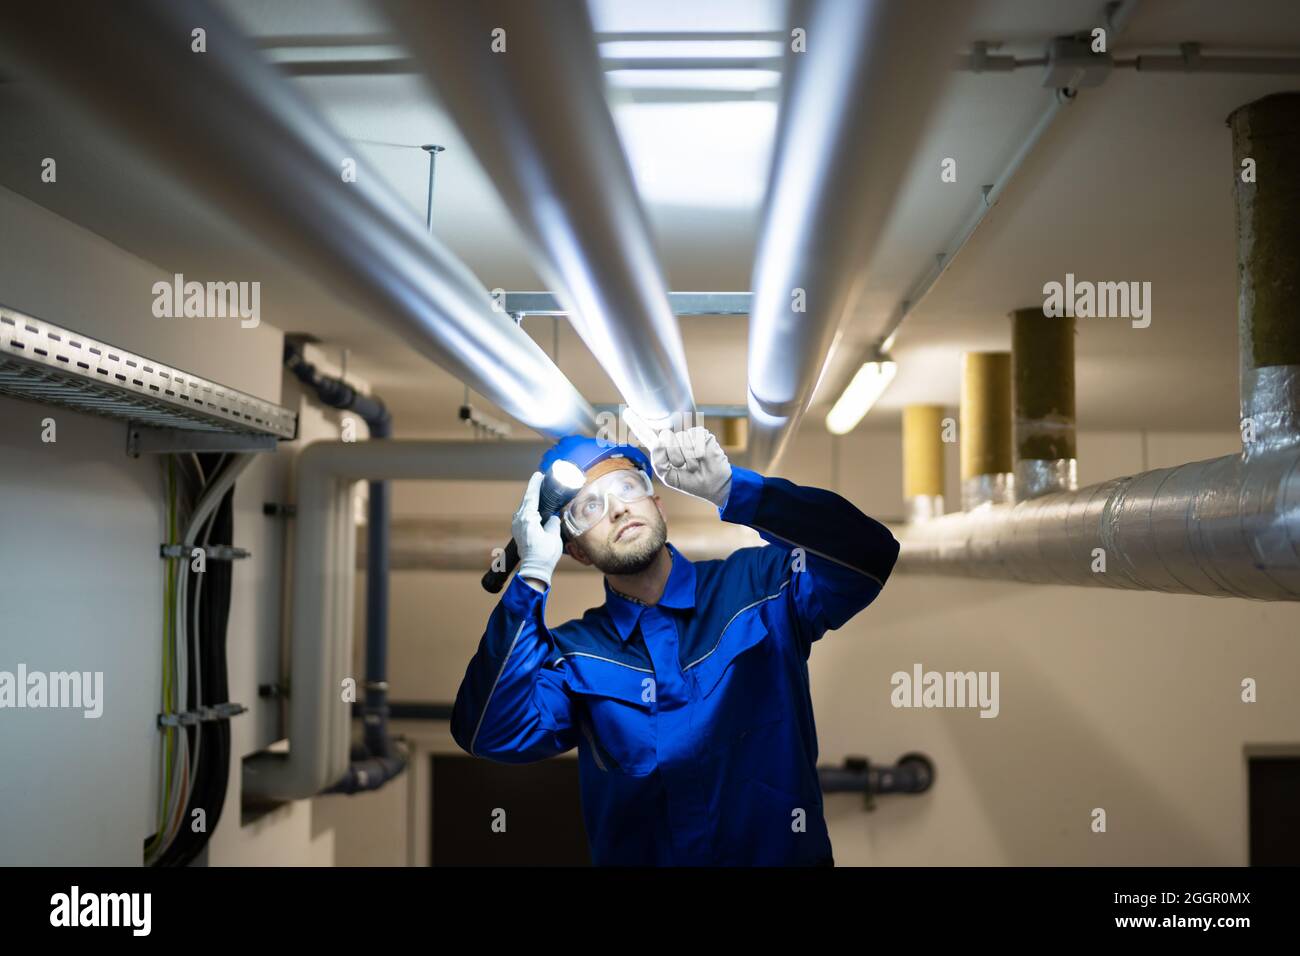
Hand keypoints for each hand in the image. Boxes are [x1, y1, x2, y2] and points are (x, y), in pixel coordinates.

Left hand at [512, 471, 563, 588]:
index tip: (538, 475)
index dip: (535, 484)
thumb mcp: (554, 534)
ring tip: (540, 496)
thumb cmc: (545, 553)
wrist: (534, 569)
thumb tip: (551, 517)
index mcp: (528, 518)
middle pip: (526, 501)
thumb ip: (552, 522)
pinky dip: (529, 511)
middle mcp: (519, 520)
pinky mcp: (518, 533)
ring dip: (531, 502)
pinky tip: (536, 511)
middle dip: (534, 491)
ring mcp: (517, 527)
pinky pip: (523, 517)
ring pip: (524, 509)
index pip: (531, 496)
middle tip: (541, 481)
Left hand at [644, 421, 732, 509]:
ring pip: (680, 440)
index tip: (627, 411)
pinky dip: (697, 454)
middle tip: (683, 466)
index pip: (648, 435)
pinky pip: (694, 439)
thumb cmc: (691, 482)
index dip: (637, 424)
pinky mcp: (701, 434)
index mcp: (663, 451)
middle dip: (674, 456)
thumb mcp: (669, 477)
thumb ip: (658, 462)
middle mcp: (674, 440)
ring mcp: (688, 436)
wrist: (714, 485)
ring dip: (688, 459)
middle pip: (664, 437)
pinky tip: (703, 458)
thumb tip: (659, 442)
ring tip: (695, 465)